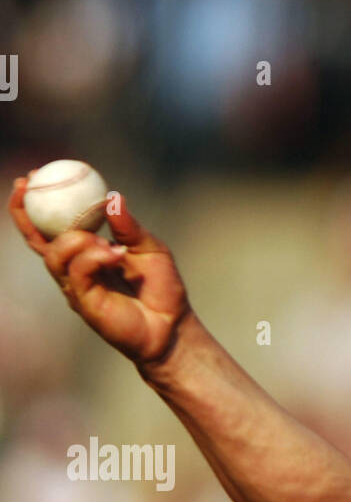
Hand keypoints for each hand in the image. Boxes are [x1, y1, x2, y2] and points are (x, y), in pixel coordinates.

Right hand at [9, 173, 190, 366]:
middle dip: (25, 212)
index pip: (51, 227)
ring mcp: (77, 288)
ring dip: (75, 239)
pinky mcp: (85, 304)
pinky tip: (114, 254)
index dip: (35, 203)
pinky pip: (76, 273)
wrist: (174, 326)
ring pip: (55, 256)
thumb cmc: (161, 288)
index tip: (33, 175)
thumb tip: (112, 198)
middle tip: (28, 185)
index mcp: (85, 253)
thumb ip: (128, 226)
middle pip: (37, 241)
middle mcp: (75, 270)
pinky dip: (92, 257)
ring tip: (104, 241)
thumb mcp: (149, 248)